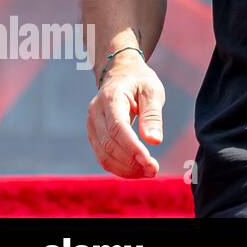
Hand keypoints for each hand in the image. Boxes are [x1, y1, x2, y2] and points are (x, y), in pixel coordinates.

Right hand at [86, 51, 163, 177]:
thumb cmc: (139, 81)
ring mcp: (91, 125)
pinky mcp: (94, 135)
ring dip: (125, 168)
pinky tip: (136, 170)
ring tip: (148, 172)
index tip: (148, 160)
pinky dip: (119, 166)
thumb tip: (155, 141)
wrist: (120, 73)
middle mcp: (96, 113)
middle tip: (154, 171)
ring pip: (103, 154)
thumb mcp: (152, 91)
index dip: (131, 147)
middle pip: (109, 144)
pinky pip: (102, 155)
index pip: (117, 128)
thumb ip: (152, 115)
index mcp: (110, 98)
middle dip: (131, 162)